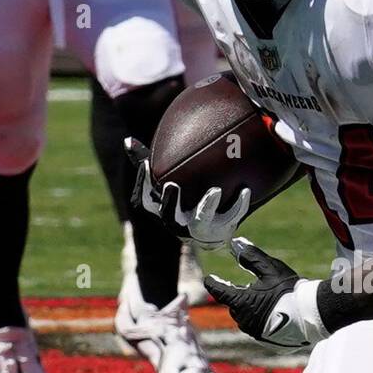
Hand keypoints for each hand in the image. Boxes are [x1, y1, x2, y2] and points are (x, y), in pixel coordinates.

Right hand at [125, 137, 251, 247]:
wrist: (211, 231)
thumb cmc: (183, 202)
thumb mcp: (165, 183)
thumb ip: (148, 163)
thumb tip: (127, 140)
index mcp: (161, 211)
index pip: (144, 200)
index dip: (143, 184)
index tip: (146, 164)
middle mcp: (177, 223)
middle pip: (168, 217)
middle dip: (170, 203)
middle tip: (172, 185)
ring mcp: (199, 230)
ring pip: (200, 221)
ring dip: (207, 206)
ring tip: (215, 191)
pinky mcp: (220, 232)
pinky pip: (230, 219)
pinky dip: (237, 205)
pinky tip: (245, 190)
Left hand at [205, 238, 326, 348]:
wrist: (309, 315)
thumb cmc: (289, 291)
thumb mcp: (270, 269)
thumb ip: (252, 257)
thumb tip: (237, 244)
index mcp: (240, 302)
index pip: (219, 291)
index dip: (213, 283)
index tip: (210, 278)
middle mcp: (243, 319)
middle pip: (233, 304)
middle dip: (238, 295)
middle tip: (247, 287)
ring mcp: (253, 331)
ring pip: (244, 316)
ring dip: (249, 307)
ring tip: (263, 300)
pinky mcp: (264, 339)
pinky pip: (256, 326)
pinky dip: (259, 317)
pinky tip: (272, 312)